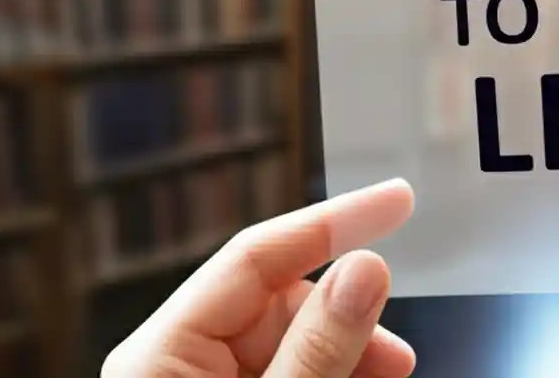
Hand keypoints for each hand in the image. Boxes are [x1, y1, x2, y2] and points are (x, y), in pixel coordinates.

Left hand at [103, 178, 416, 377]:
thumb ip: (316, 349)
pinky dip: (331, 372)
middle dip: (347, 317)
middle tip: (396, 353)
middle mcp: (176, 362)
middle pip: (281, 301)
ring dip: (346, 352)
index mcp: (160, 353)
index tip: (398, 198)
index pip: (257, 255)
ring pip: (293, 340)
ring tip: (387, 374)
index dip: (334, 220)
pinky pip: (288, 370)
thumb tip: (367, 268)